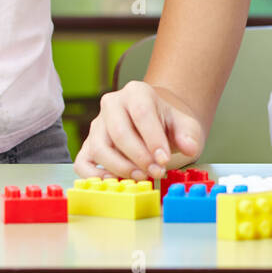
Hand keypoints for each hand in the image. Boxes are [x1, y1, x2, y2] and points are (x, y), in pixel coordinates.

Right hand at [74, 80, 205, 179]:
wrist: (156, 123)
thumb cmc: (168, 124)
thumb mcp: (185, 125)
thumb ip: (189, 135)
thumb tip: (189, 147)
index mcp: (136, 92)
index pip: (141, 114)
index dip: (153, 140)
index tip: (164, 160)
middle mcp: (112, 104)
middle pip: (119, 132)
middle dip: (139, 157)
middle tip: (156, 172)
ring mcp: (97, 125)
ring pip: (100, 148)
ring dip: (121, 168)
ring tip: (142, 176)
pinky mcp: (88, 145)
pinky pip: (82, 163)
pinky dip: (95, 176)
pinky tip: (116, 181)